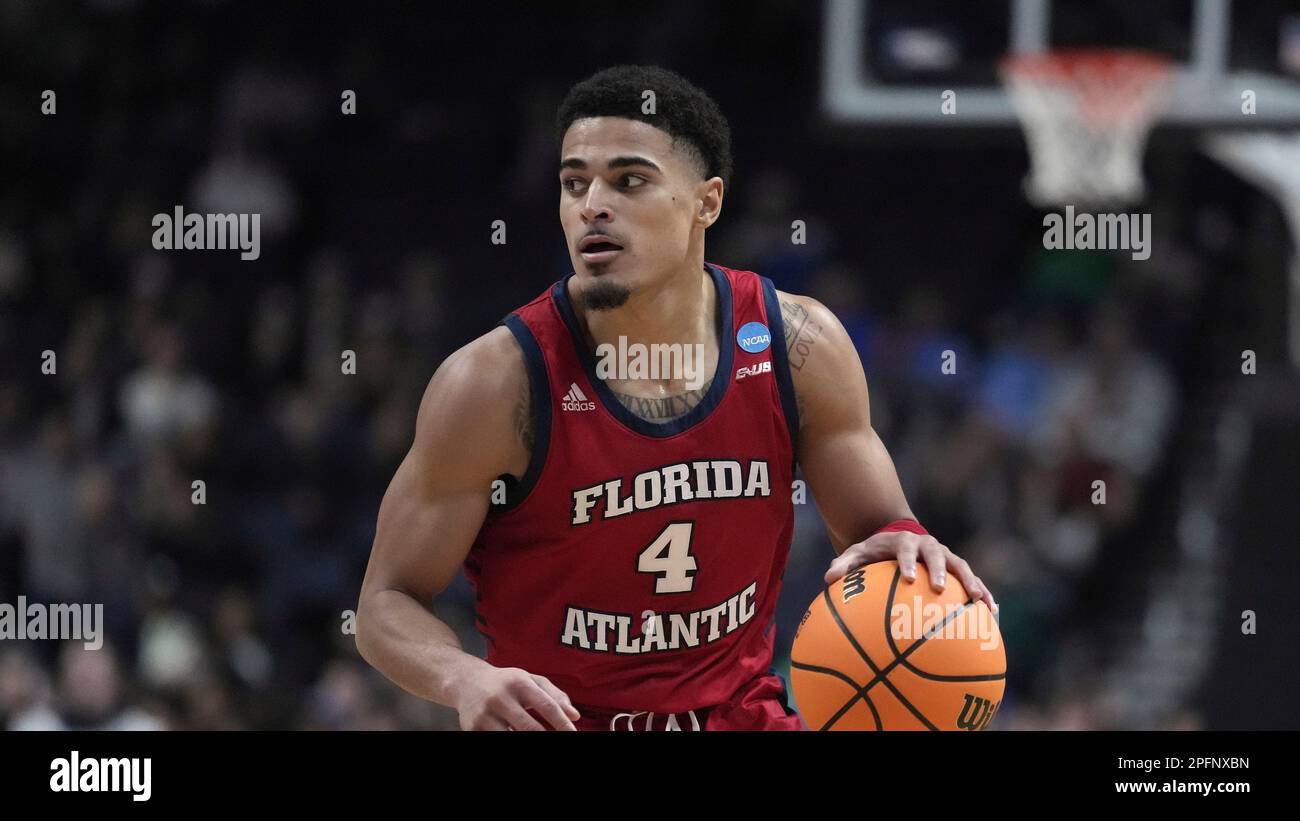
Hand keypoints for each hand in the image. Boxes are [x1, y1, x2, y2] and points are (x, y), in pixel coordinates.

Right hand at [450, 663, 581, 730]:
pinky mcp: (472, 728)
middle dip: (546, 738)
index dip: (562, 723)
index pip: (547, 706)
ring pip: (512, 737)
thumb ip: (554, 695)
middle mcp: (501, 697)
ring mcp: (485, 714)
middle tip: (558, 742)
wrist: (466, 681)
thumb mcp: (530, 680)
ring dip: (527, 741)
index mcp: (519, 683)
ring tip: (536, 739)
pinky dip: (509, 739)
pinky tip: (514, 734)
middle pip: (530, 728)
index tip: (573, 733)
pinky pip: (497, 740)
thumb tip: (575, 716)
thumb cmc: (505, 682)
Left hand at [824, 530, 997, 614]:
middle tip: (940, 589)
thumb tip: (827, 578)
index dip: (908, 562)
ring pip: (963, 568)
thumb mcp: (856, 553)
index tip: (908, 578)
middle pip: (938, 555)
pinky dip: (984, 595)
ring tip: (981, 603)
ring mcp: (946, 558)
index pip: (906, 550)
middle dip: (940, 571)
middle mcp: (929, 546)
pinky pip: (974, 583)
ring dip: (972, 583)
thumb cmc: (875, 551)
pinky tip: (992, 615)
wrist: (899, 537)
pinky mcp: (957, 570)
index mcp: (905, 542)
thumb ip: (844, 564)